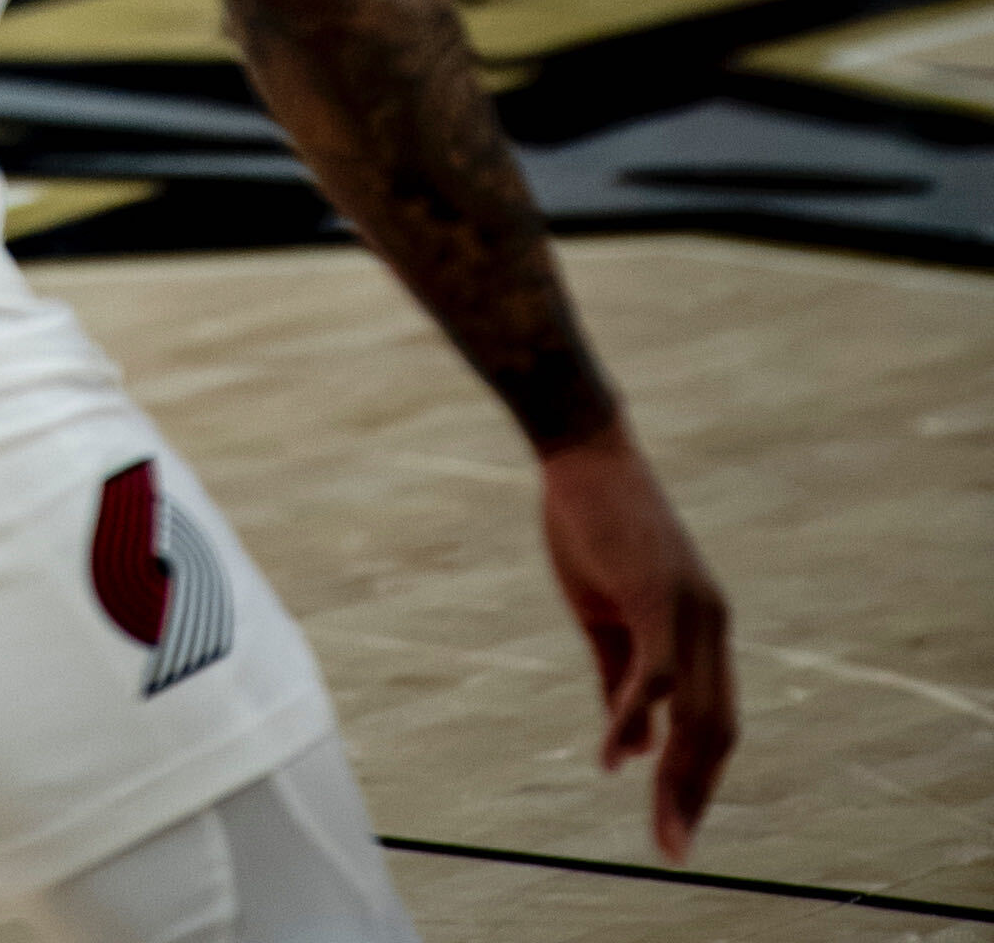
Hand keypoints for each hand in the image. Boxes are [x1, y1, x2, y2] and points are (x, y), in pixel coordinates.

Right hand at [540, 422, 734, 856]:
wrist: (581, 449)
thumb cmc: (591, 525)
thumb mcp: (604, 616)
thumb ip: (620, 681)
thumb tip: (632, 751)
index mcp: (703, 629)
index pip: (715, 721)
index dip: (699, 777)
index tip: (677, 824)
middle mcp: (712, 625)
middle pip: (717, 730)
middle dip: (696, 795)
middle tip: (674, 849)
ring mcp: (691, 611)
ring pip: (696, 716)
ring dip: (679, 780)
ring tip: (662, 830)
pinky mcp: (658, 597)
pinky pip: (654, 677)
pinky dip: (634, 720)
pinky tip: (613, 755)